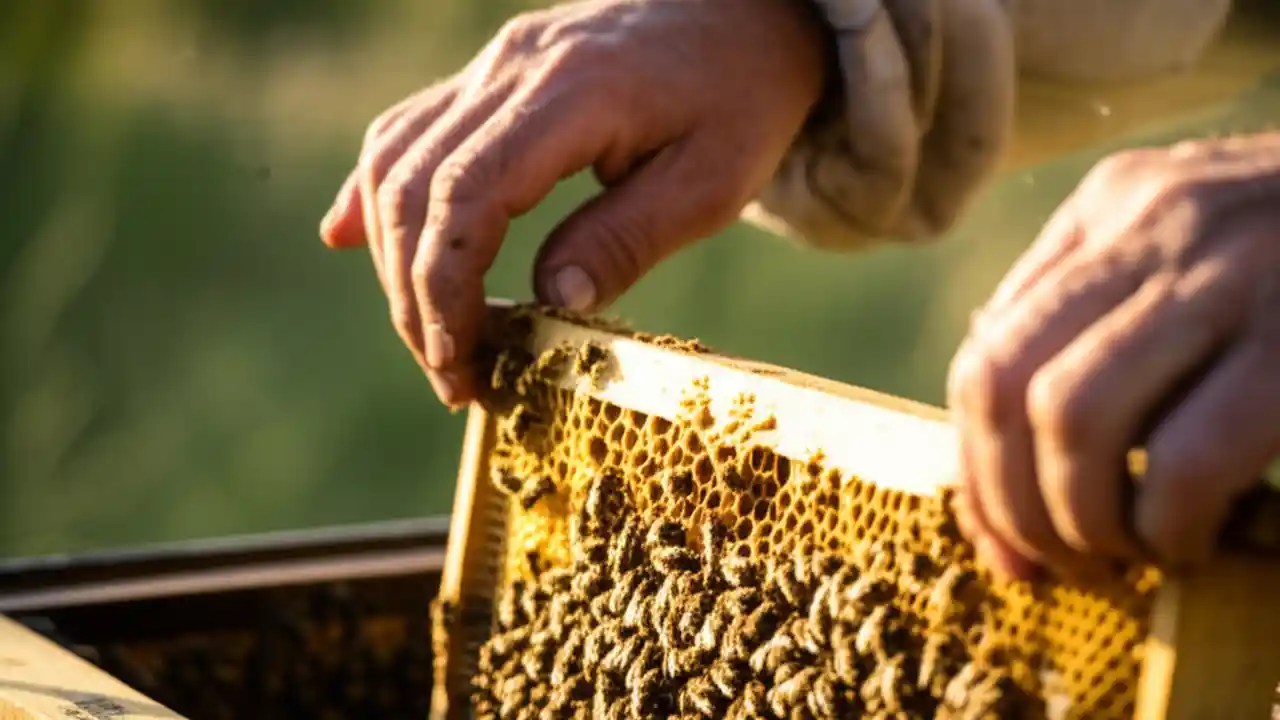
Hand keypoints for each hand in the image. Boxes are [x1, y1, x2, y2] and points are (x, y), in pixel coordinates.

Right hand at [318, 0, 827, 406]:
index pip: (468, 193)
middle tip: (450, 375)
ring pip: (395, 158)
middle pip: (414, 184)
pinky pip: (408, 129)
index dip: (446, 287)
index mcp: (573, 93)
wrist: (744, 10)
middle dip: (414, 294)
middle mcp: (512, 68)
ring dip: (392, 255)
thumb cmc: (742, 96)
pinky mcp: (488, 75)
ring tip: (429, 335)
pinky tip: (352, 240)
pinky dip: (376, 192)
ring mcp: (493, 65)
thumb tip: (547, 304)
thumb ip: (626, 237)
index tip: (460, 360)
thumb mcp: (713, 180)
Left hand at [948, 133, 1279, 579]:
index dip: (976, 466)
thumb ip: (1092, 310)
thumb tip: (996, 440)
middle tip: (1057, 559)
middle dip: (1009, 499)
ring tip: (1127, 552)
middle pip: (1007, 382)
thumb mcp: (1188, 242)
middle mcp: (1156, 224)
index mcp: (1114, 206)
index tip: (1002, 539)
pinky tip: (1194, 540)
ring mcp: (1235, 273)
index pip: (985, 348)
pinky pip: (1192, 453)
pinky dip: (1172, 521)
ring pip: (1076, 414)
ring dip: (1081, 515)